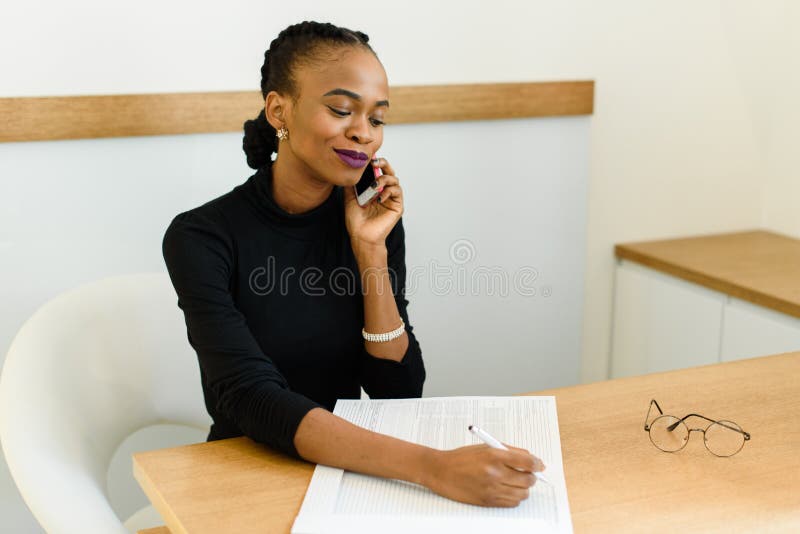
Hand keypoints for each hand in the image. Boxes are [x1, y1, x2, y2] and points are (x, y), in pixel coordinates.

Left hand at [343, 157, 402, 252]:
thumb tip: (350, 169)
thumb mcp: (350, 197)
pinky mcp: (397, 206)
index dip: (375, 163)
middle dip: (383, 164)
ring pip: (394, 180)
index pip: (378, 171)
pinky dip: (388, 191)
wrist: (361, 236)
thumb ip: (352, 184)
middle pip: (389, 171)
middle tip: (374, 163)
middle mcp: (384, 191)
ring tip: (374, 187)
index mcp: (374, 189)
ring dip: (384, 179)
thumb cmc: (356, 220)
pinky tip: (379, 197)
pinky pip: (397, 192)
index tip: (368, 158)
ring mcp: (391, 198)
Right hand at [423, 444, 545, 506]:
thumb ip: (509, 451)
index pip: (527, 462)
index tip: (540, 465)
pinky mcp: (488, 501)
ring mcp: (492, 489)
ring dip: (524, 488)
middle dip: (531, 476)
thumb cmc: (462, 458)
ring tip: (516, 482)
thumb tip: (531, 459)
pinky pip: (512, 502)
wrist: (442, 472)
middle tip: (528, 473)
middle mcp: (494, 473)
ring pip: (522, 493)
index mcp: (494, 455)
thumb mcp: (486, 447)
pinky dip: (515, 497)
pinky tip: (508, 489)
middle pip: (528, 479)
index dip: (537, 464)